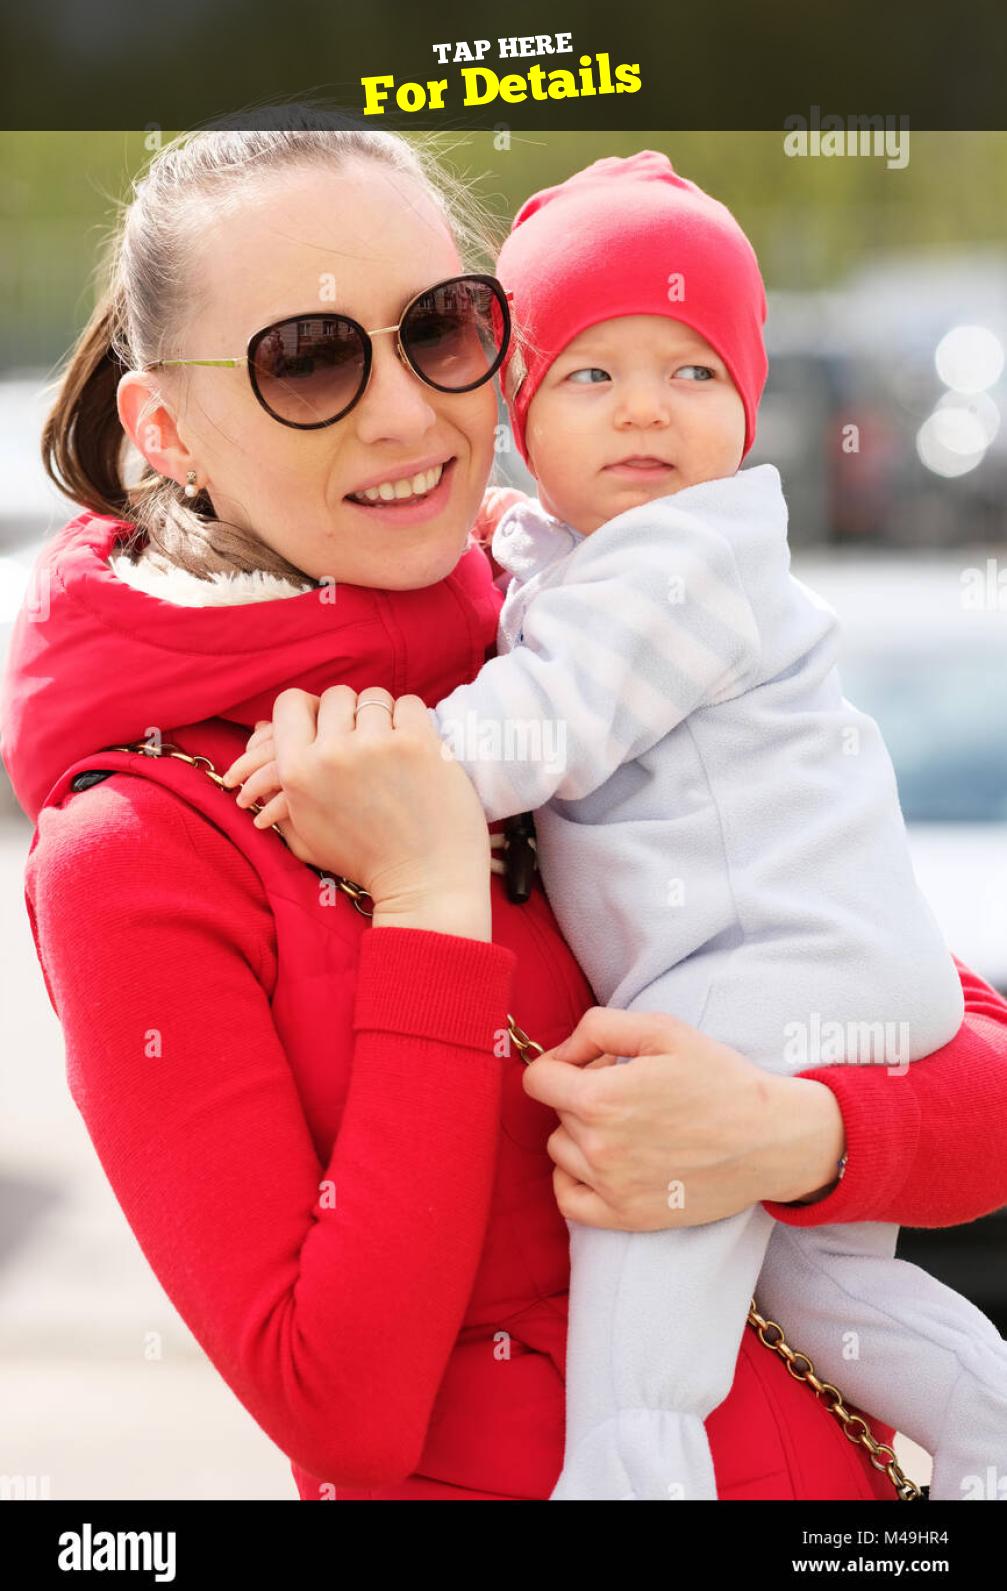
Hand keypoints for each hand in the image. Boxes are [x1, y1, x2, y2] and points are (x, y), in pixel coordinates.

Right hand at [221, 686, 492, 916]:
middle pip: (335, 696)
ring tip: (390, 744)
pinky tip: (413, 746)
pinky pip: (408, 703)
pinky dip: (411, 720)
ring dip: (381, 716)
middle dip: (348, 714)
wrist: (423, 883)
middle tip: (362, 737)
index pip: (289, 703)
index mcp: (297, 772)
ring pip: (373, 698)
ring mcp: (376, 745)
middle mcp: (331, 754)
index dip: (308, 709)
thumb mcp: (306, 834)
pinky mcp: (418, 743)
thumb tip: (266, 747)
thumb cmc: (365, 861)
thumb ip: (280, 793)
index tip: (325, 723)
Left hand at [522, 1005, 845, 1230]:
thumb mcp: (662, 1030)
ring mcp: (611, 1187)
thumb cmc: (720, 1080)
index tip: (591, 1063)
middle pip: (557, 1112)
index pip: (537, 1080)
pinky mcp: (626, 1216)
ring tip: (628, 1123)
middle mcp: (598, 1148)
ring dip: (582, 1134)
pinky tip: (604, 1162)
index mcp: (601, 1099)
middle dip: (583, 1092)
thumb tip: (564, 1050)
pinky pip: (568, 1199)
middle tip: (630, 1089)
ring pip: (561, 1151)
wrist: (770, 1139)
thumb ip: (599, 1027)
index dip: (561, 1062)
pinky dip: (575, 1179)